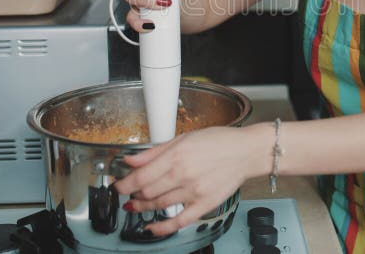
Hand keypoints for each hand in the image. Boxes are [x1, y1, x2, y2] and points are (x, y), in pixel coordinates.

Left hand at [114, 125, 268, 235]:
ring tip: (136, 205)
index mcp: (176, 155)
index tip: (118, 186)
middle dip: (133, 194)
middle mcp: (183, 175)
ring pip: (159, 205)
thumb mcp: (184, 137)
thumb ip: (156, 150)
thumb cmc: (219, 141)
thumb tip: (132, 159)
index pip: (141, 176)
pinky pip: (179, 221)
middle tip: (128, 194)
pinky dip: (162, 227)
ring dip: (143, 207)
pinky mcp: (204, 205)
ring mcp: (193, 192)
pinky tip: (151, 227)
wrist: (246, 152)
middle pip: (147, 192)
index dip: (125, 184)